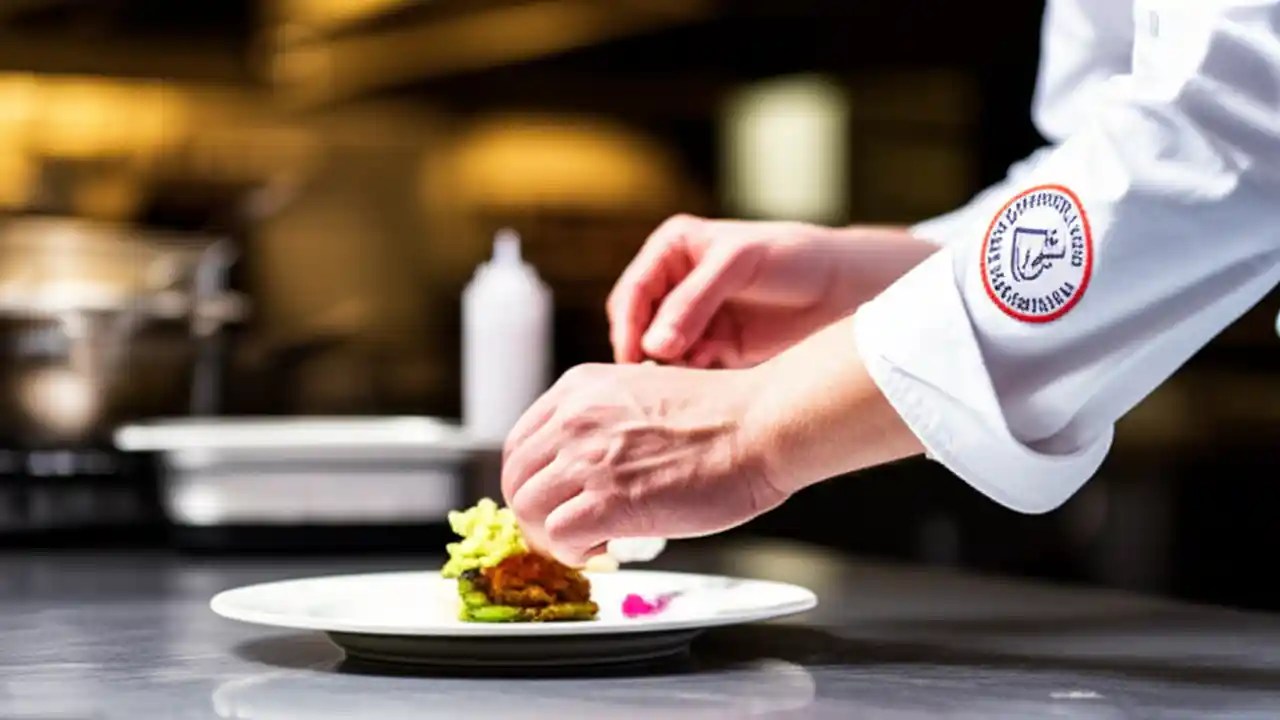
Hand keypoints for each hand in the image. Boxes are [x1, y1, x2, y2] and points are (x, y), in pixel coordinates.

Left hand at [502, 317, 923, 566]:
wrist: (762, 424)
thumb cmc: (724, 417)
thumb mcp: (643, 396)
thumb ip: (606, 424)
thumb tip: (590, 470)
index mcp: (580, 389)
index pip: (521, 444)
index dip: (532, 482)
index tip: (552, 503)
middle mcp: (574, 417)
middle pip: (516, 478)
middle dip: (535, 514)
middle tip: (566, 534)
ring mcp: (588, 457)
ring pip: (527, 509)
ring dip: (553, 537)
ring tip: (589, 544)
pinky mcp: (608, 499)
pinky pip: (560, 537)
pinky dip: (574, 553)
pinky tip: (605, 552)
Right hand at [607, 215, 936, 367]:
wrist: (843, 288)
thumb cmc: (793, 258)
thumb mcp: (738, 265)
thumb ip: (693, 302)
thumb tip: (654, 346)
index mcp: (672, 249)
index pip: (633, 292)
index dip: (629, 326)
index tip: (637, 358)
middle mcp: (675, 284)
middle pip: (638, 326)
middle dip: (644, 353)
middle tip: (654, 382)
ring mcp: (693, 319)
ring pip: (659, 353)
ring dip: (667, 371)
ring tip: (686, 384)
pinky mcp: (714, 349)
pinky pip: (687, 370)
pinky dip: (690, 381)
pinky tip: (707, 386)